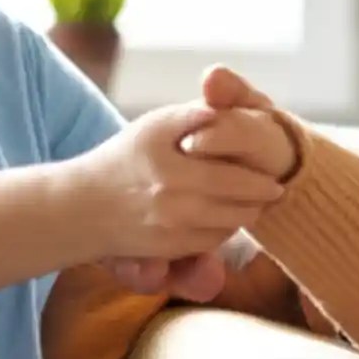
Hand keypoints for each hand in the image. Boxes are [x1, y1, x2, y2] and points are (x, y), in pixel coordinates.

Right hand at [104, 66, 293, 300]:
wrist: (83, 207)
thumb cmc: (121, 159)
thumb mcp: (154, 126)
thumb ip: (193, 115)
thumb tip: (227, 108)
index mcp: (174, 171)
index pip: (235, 180)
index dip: (261, 179)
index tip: (276, 173)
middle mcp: (176, 206)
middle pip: (239, 209)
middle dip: (261, 200)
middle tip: (275, 189)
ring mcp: (172, 233)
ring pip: (228, 227)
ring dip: (246, 215)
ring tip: (254, 201)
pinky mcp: (168, 251)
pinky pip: (210, 243)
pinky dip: (224, 230)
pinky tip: (225, 215)